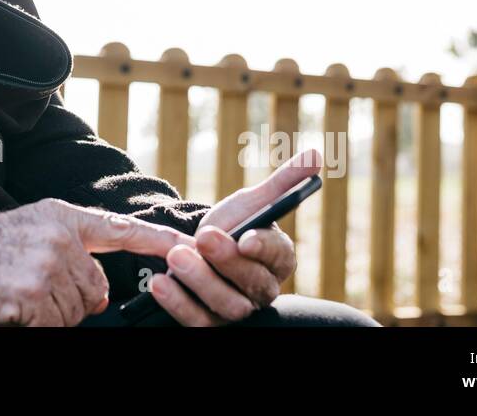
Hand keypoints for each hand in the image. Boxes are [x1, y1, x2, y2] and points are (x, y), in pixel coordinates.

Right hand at [0, 198, 196, 325]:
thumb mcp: (31, 229)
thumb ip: (69, 249)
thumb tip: (98, 294)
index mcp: (61, 216)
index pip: (118, 230)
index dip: (156, 240)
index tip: (185, 247)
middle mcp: (59, 238)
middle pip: (96, 290)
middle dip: (74, 301)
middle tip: (35, 290)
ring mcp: (46, 267)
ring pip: (75, 313)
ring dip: (51, 315)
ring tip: (20, 296)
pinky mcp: (31, 296)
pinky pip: (53, 327)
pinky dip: (35, 326)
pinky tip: (13, 308)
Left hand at [151, 148, 321, 326]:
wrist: (196, 250)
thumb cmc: (233, 226)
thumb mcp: (252, 202)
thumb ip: (283, 182)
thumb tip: (316, 152)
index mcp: (278, 260)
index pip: (279, 256)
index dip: (264, 247)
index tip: (247, 236)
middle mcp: (261, 291)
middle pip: (252, 284)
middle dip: (227, 260)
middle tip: (203, 237)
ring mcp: (236, 310)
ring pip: (227, 306)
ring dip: (200, 281)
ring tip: (175, 256)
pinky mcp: (208, 323)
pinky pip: (197, 321)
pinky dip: (178, 303)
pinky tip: (160, 283)